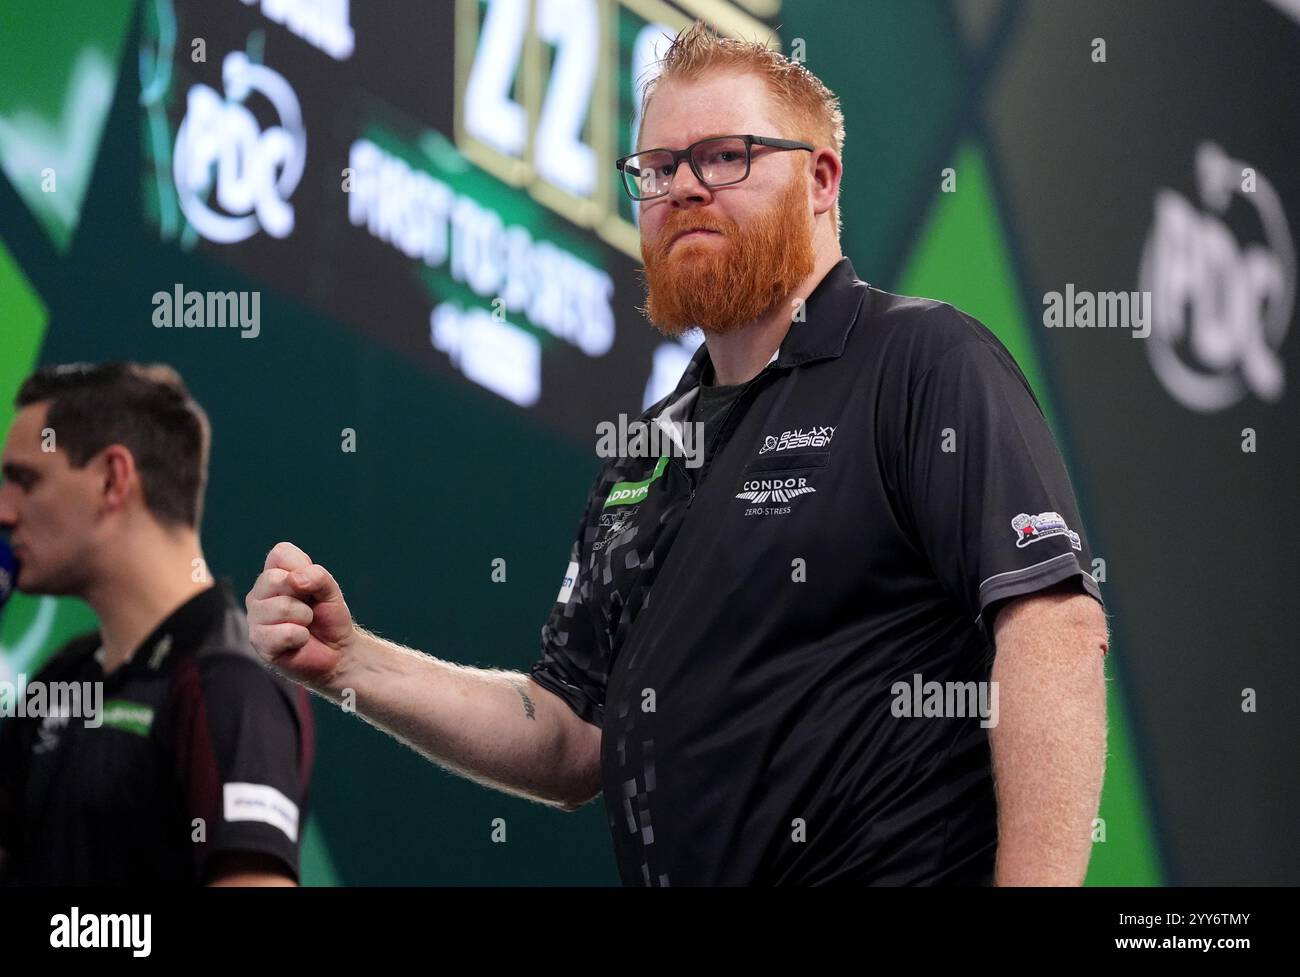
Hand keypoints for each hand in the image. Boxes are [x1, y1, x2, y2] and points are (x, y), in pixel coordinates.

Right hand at [246, 541, 355, 692]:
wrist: (337, 651)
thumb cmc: (329, 616)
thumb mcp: (331, 590)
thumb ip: (318, 577)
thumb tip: (294, 580)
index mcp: (273, 574)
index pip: (280, 553)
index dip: (304, 567)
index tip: (312, 586)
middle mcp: (258, 594)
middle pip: (276, 579)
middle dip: (304, 596)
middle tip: (309, 608)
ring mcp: (255, 618)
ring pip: (282, 607)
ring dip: (305, 618)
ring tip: (305, 625)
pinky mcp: (258, 642)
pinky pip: (285, 633)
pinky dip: (301, 637)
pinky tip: (299, 641)